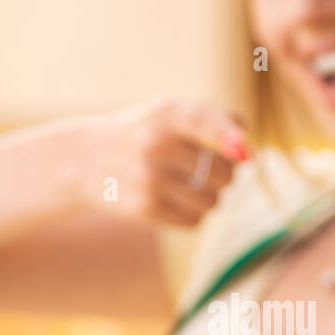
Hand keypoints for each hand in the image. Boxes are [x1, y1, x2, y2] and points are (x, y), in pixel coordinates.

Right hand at [80, 98, 250, 226]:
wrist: (85, 159)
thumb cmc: (144, 133)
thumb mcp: (170, 113)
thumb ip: (215, 121)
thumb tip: (249, 155)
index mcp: (167, 114)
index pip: (207, 123)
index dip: (230, 138)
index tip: (243, 154)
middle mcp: (157, 144)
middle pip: (223, 173)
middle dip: (224, 177)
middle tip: (207, 171)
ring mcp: (149, 178)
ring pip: (211, 201)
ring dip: (210, 199)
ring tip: (191, 188)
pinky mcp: (144, 207)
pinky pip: (193, 221)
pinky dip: (194, 216)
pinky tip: (178, 203)